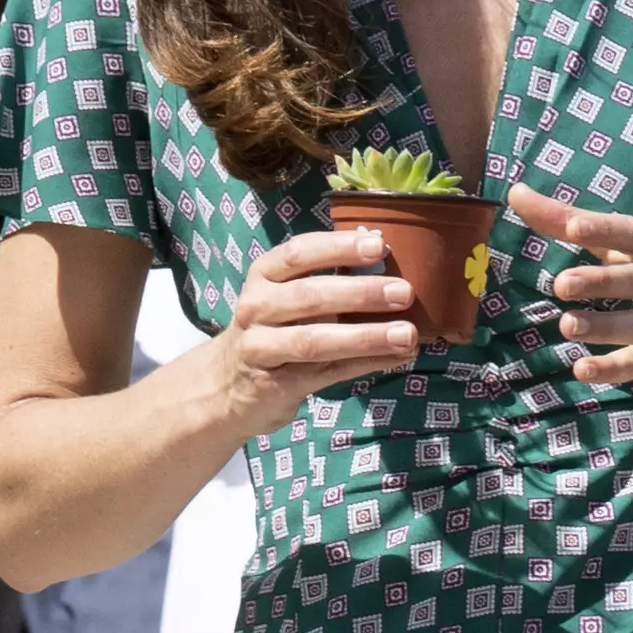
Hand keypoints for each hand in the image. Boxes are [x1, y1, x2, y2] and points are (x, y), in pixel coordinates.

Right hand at [212, 226, 417, 434]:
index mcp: (263, 275)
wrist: (225, 386)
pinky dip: (365, 364)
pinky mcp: (274, 384)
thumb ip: (326, 281)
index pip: (299, 253)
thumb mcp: (283, 297)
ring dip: (367, 336)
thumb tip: (389, 271)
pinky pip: (326, 373)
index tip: (379, 246)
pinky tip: (396, 358)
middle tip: (404, 292)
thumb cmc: (271, 329)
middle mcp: (256, 307)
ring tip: (407, 334)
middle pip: (309, 296)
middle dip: (361, 293)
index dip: (339, 247)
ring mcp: (261, 347)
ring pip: (316, 340)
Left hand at [508, 181, 632, 384]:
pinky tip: (581, 369)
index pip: (632, 234)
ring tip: (567, 325)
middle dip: (600, 282)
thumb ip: (571, 221)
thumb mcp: (631, 242)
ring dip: (604, 327)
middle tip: (562, 284)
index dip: (603, 231)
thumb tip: (517, 195)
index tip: (573, 225)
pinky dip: (612, 368)